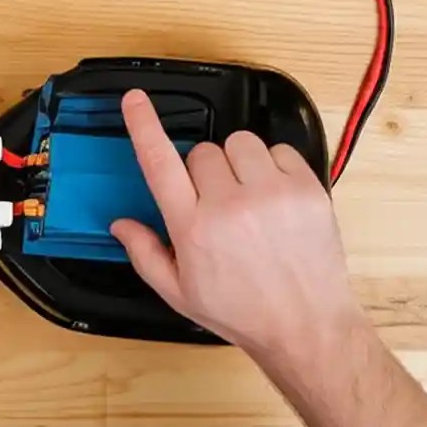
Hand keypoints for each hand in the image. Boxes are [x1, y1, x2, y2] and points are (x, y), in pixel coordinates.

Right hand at [111, 90, 362, 359]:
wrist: (306, 326)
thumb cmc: (241, 311)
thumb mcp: (179, 293)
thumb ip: (145, 254)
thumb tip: (120, 224)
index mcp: (192, 229)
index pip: (159, 163)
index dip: (143, 126)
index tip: (134, 100)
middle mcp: (229, 205)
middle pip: (202, 152)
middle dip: (203, 172)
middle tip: (217, 204)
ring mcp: (271, 194)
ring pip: (240, 143)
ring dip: (238, 163)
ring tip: (248, 197)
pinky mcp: (306, 189)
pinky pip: (279, 150)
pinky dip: (274, 167)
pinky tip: (274, 198)